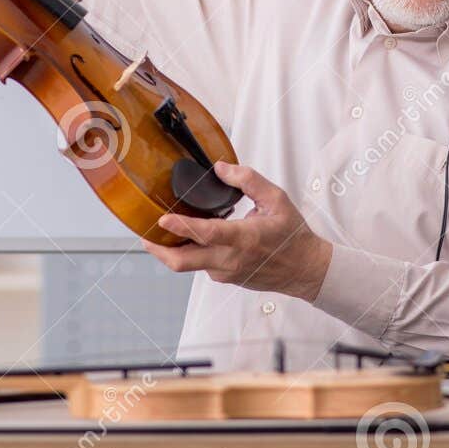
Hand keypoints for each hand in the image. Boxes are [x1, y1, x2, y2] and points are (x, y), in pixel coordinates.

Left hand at [141, 161, 332, 302]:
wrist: (304, 270)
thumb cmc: (292, 236)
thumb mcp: (276, 200)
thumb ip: (248, 180)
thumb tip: (221, 169)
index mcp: (244, 238)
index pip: (206, 234)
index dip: (182, 228)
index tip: (163, 220)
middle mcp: (230, 260)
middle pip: (183, 262)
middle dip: (159, 250)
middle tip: (144, 236)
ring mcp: (226, 272)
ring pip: (188, 265)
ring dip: (173, 250)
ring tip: (164, 232)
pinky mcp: (225, 278)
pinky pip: (201, 265)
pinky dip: (192, 252)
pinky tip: (193, 238)